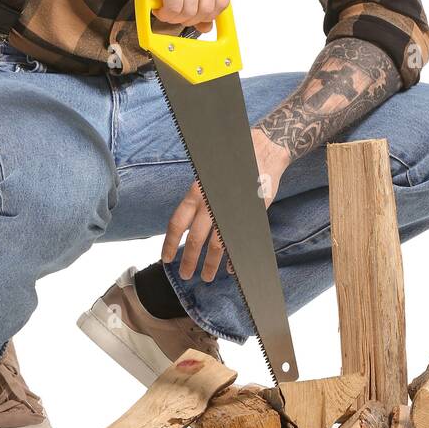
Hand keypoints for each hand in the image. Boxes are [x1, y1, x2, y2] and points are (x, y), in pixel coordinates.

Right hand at [110, 0, 228, 30]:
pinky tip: (159, 6)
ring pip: (190, 11)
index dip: (209, 16)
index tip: (198, 19)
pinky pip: (174, 8)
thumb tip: (207, 27)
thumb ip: (198, 3)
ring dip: (174, 17)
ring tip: (164, 8)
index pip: (223, 1)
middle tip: (176, 14)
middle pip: (207, 9)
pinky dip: (165, 13)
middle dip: (189, 19)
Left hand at [160, 128, 289, 282]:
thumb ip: (199, 201)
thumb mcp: (208, 179)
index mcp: (197, 191)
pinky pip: (238, 240)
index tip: (166, 259)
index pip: (177, 222)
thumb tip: (186, 225)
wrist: (261, 150)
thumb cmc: (231, 165)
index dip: (170, 243)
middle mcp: (210, 201)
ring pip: (217, 244)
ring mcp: (230, 209)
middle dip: (189, 260)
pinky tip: (231, 269)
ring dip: (211, 264)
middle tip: (186, 276)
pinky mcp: (249, 213)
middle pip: (195, 238)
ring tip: (207, 277)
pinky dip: (234, 257)